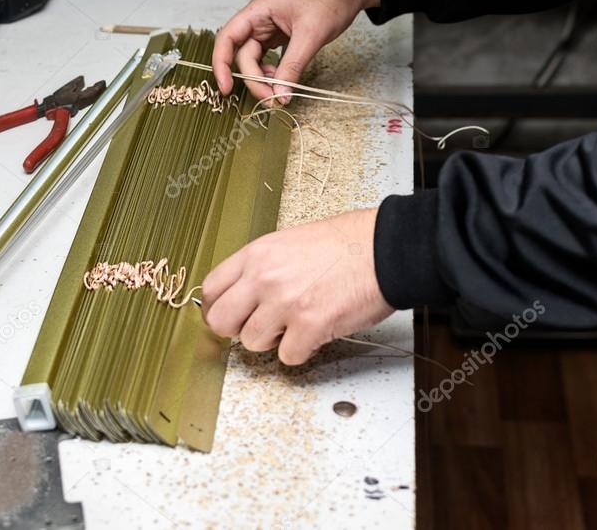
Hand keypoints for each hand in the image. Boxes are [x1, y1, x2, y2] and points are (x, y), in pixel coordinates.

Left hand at [201, 208, 392, 364]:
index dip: (217, 307)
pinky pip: (288, 355)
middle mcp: (264, 278)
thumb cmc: (347, 242)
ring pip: (253, 342)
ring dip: (273, 340)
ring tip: (295, 324)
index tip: (228, 314)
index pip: (211, 289)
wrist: (385, 248)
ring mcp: (285, 303)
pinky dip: (301, 350)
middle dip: (237, 329)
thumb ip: (263, 266)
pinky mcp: (310, 326)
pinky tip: (314, 333)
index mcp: (257, 254)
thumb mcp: (290, 241)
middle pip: (220, 321)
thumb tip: (245, 292)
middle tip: (258, 325)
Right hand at [212, 0, 379, 103]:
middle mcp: (259, 20)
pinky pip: (269, 59)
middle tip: (272, 99)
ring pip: (256, 60)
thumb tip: (280, 95)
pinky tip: (284, 80)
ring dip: (263, 78)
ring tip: (280, 90)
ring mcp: (269, 29)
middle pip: (243, 55)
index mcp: (258, 11)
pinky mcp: (281, 37)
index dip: (222, 64)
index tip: (226, 88)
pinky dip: (274, 73)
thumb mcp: (311, 34)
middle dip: (253, 79)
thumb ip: (293, 66)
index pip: (227, 39)